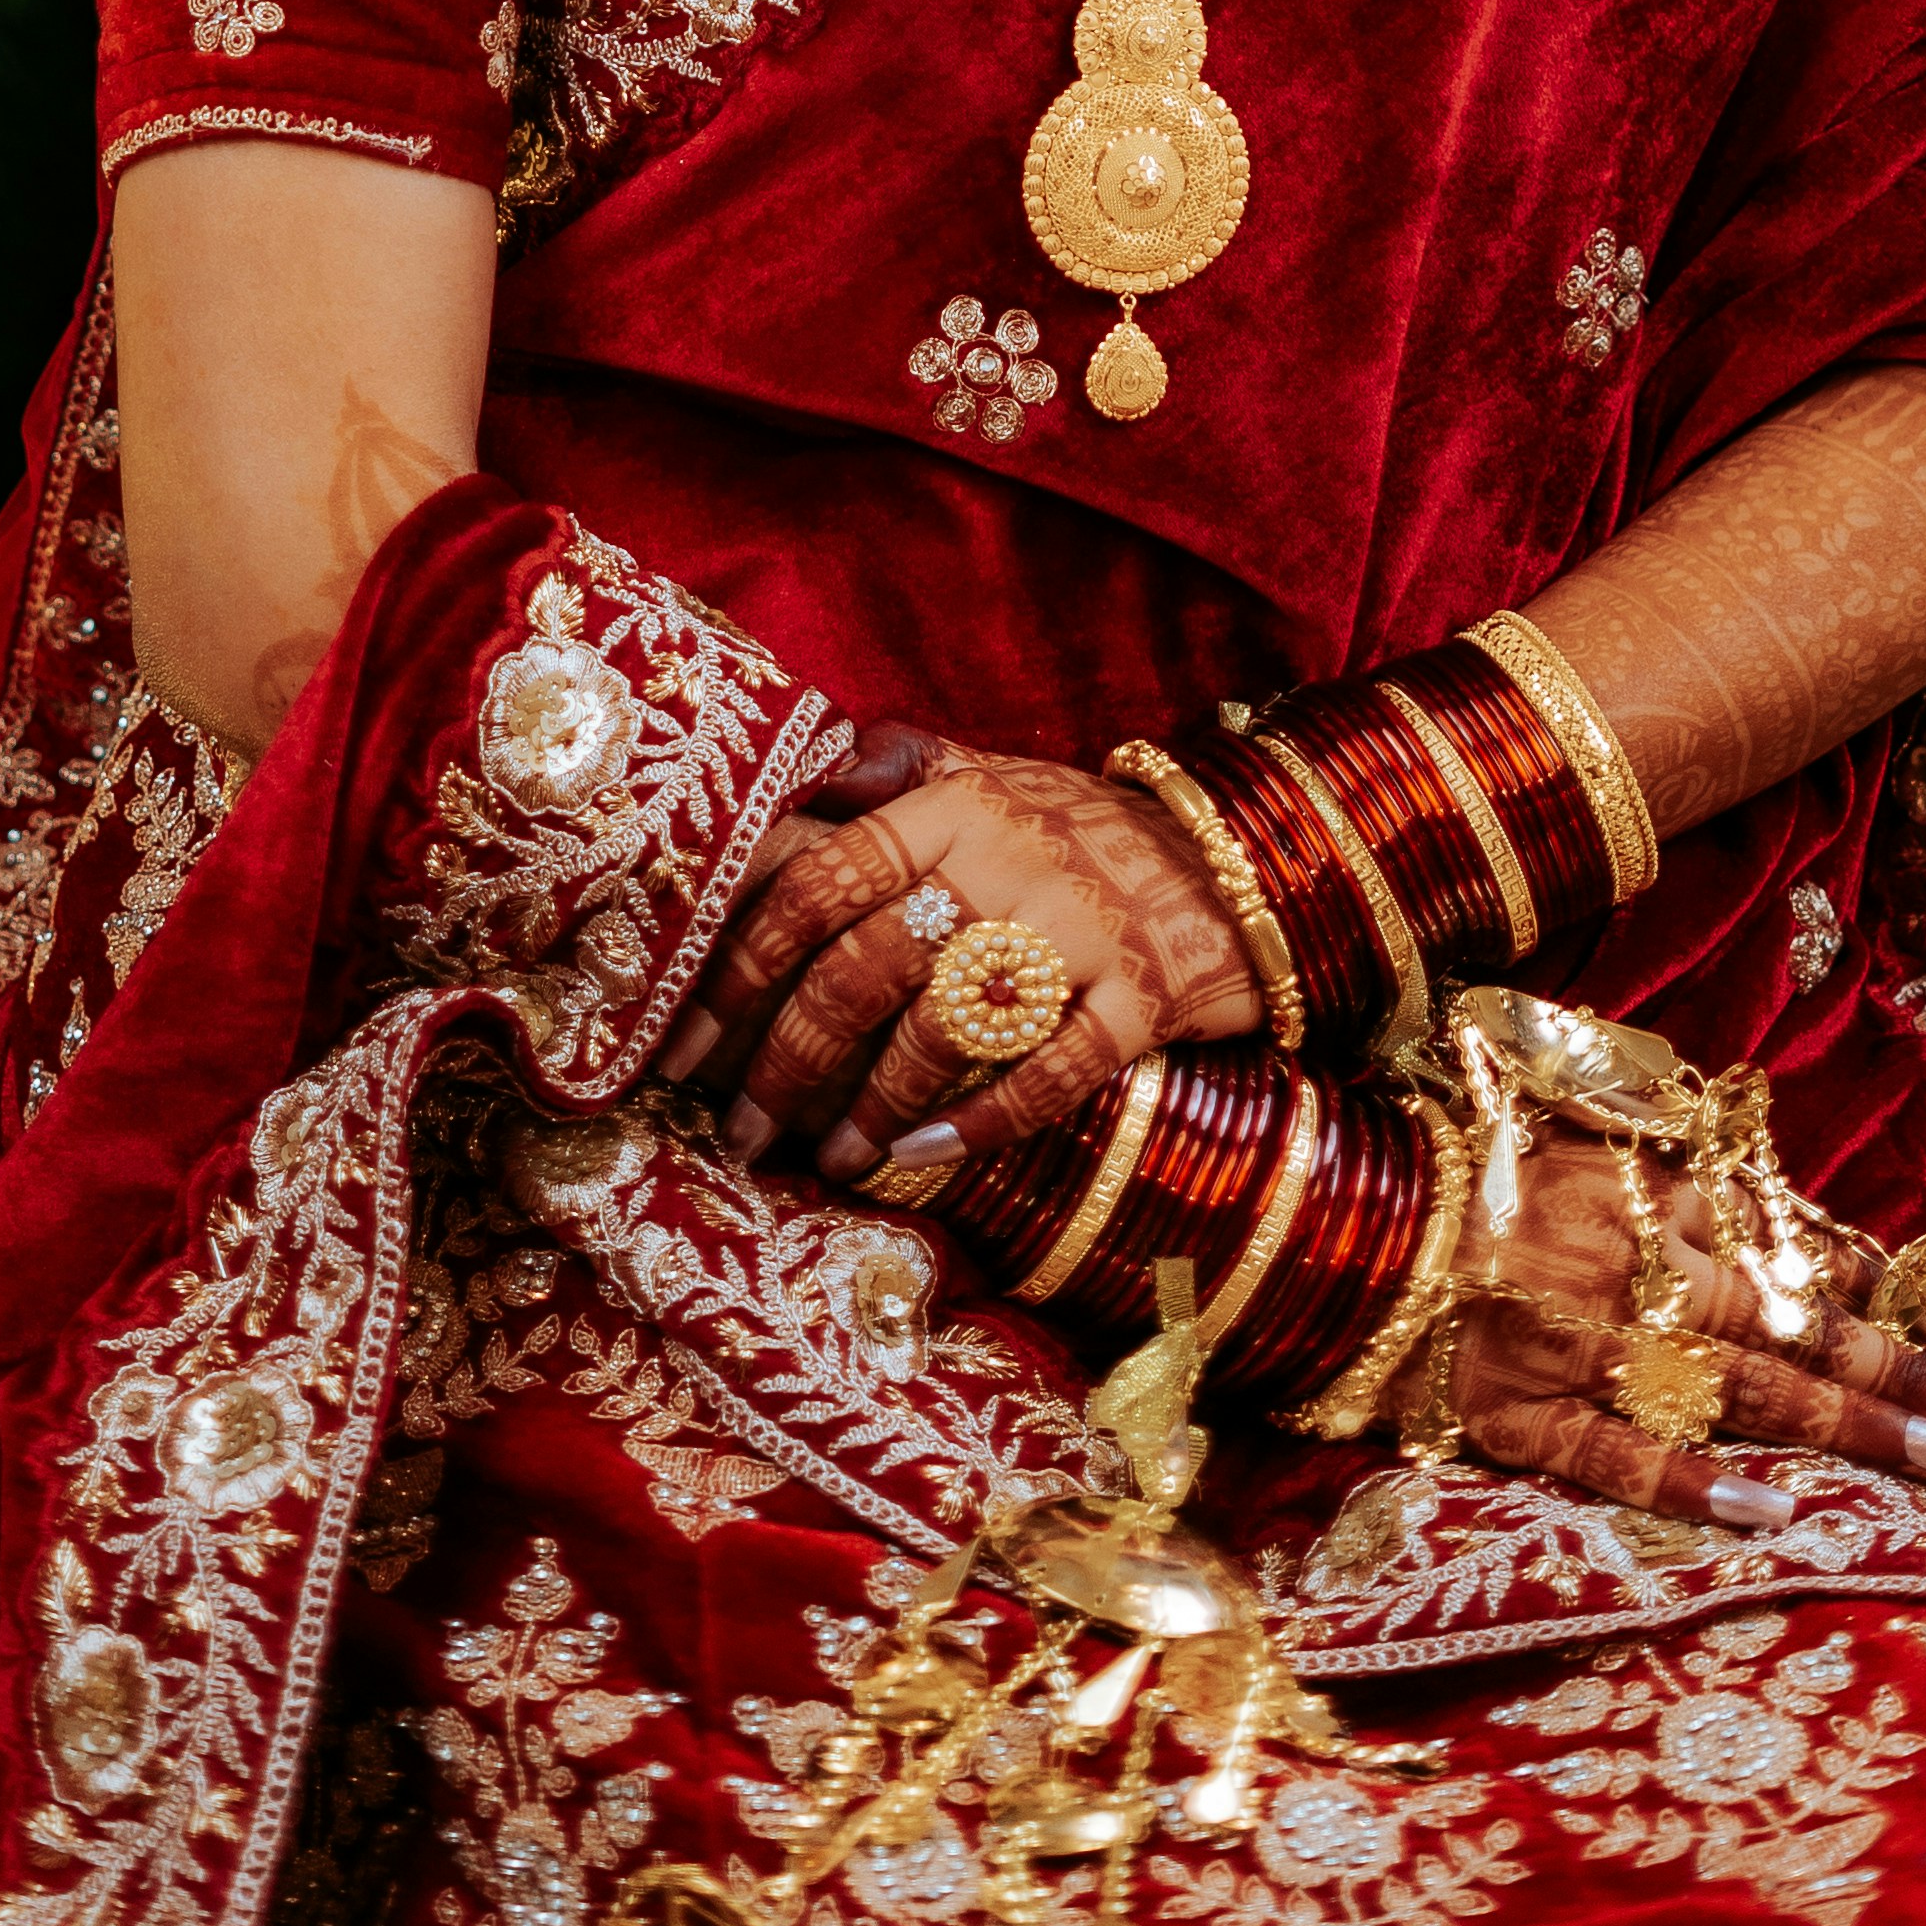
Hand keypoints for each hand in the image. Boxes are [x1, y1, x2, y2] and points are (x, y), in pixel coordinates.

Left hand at [660, 723, 1256, 1180]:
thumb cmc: (1085, 827)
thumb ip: (898, 771)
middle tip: (743, 1128)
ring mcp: (1079, 928)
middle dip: (788, 1060)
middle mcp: (1007, 859)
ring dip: (872, 1104)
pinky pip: (1050, 1071)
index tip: (687, 1041)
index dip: (741, 965)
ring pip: (944, 1025)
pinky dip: (978, 1121)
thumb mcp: (990, 774)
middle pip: (864, 966)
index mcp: (953, 806)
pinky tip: (921, 1155)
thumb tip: (803, 769)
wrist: (1237, 860)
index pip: (819, 880)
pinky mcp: (1142, 996)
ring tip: (828, 1157)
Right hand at [1447, 1125, 1925, 1533]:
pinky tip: (1773, 1512)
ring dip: (1848, 1427)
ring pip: (1734, 1384)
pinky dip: (1693, 1484)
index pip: (1796, 1254)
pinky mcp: (1515, 1408)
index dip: (1890, 1309)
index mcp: (1648, 1187)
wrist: (1330, 1207)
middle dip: (1904, 1379)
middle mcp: (1628, 1256)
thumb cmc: (1472, 1170)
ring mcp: (1574, 1337)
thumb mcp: (1593, 1146)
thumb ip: (1695, 1190)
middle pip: (1791, 1323)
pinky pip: (1614, 1452)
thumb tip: (1814, 1243)